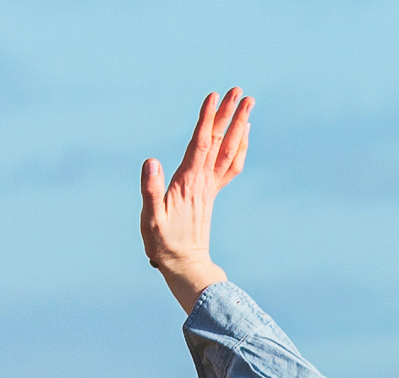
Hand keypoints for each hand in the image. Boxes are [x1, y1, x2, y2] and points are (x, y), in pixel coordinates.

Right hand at [141, 88, 252, 310]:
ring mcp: (209, 187)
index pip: (200, 143)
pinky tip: (242, 134)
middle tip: (240, 91)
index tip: (214, 96)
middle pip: (219, 141)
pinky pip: (230, 167)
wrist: (185, 266)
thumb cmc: (163, 244)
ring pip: (228, 151)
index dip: (207, 118)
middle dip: (229, 114)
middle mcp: (203, 181)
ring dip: (238, 126)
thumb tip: (151, 162)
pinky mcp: (211, 194)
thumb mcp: (150, 219)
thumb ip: (150, 191)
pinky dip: (238, 148)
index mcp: (188, 182)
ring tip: (248, 103)